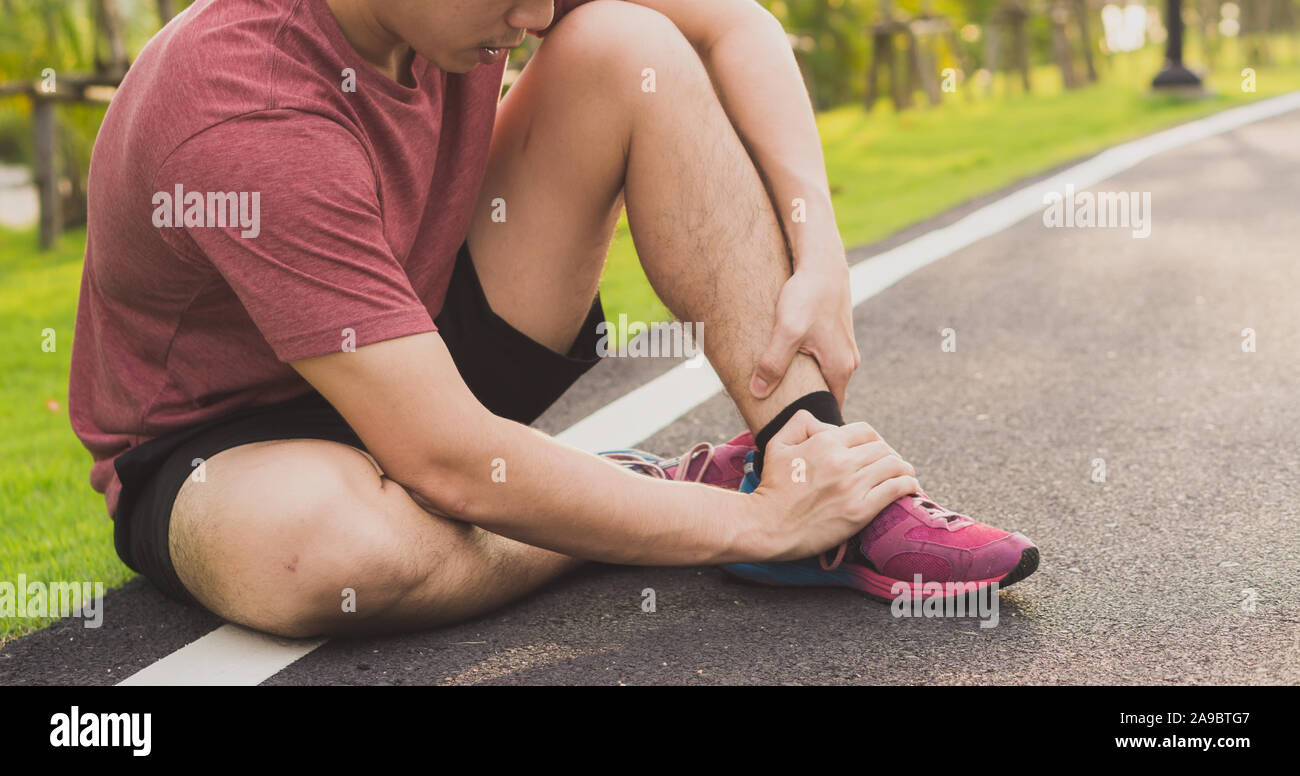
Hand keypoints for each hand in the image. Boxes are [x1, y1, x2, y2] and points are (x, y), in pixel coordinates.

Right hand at [745, 410, 917, 561]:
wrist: (765, 526)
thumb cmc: (771, 487)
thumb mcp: (777, 444)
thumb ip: (800, 423)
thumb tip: (825, 423)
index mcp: (825, 442)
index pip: (865, 431)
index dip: (874, 439)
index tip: (875, 450)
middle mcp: (842, 461)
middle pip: (883, 448)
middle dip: (890, 454)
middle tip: (891, 465)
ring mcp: (852, 486)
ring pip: (894, 466)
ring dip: (904, 469)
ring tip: (906, 474)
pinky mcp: (860, 511)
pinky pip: (895, 489)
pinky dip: (908, 486)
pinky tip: (910, 488)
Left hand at [751, 265, 860, 404]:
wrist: (822, 262)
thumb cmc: (808, 295)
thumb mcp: (787, 331)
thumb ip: (773, 363)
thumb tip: (757, 393)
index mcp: (840, 368)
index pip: (828, 409)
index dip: (809, 418)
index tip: (787, 425)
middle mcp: (848, 362)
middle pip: (825, 394)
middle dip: (803, 401)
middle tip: (776, 410)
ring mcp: (843, 349)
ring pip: (822, 376)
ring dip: (803, 382)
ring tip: (778, 388)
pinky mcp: (834, 336)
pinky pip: (820, 361)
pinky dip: (805, 365)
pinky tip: (786, 361)